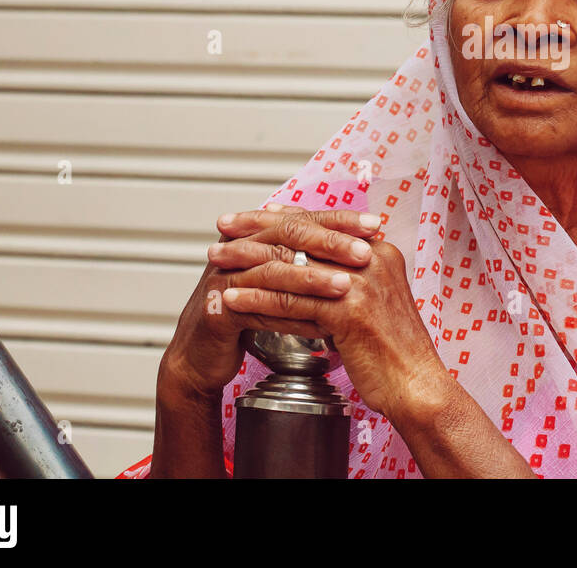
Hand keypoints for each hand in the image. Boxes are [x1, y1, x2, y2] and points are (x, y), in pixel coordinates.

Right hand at [159, 205, 379, 400]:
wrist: (202, 357)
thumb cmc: (249, 315)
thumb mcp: (281, 282)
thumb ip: (308, 260)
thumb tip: (360, 245)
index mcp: (255, 237)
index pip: (303, 218)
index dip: (339, 220)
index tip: (374, 225)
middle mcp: (237, 249)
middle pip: (288, 236)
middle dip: (330, 242)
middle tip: (364, 252)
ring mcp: (223, 278)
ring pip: (274, 271)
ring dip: (313, 279)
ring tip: (347, 286)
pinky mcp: (216, 312)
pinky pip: (259, 310)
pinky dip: (292, 318)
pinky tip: (320, 326)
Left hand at [214, 204, 448, 420]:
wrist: (415, 385)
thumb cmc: (391, 350)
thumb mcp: (372, 302)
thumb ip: (345, 279)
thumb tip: (309, 268)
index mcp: (378, 251)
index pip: (321, 223)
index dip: (281, 217)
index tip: (249, 217)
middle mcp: (373, 258)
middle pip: (303, 236)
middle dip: (256, 231)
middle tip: (222, 231)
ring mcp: (362, 283)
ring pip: (293, 265)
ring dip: (248, 263)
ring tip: (217, 263)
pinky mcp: (350, 311)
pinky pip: (292, 301)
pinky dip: (258, 299)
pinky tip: (233, 299)